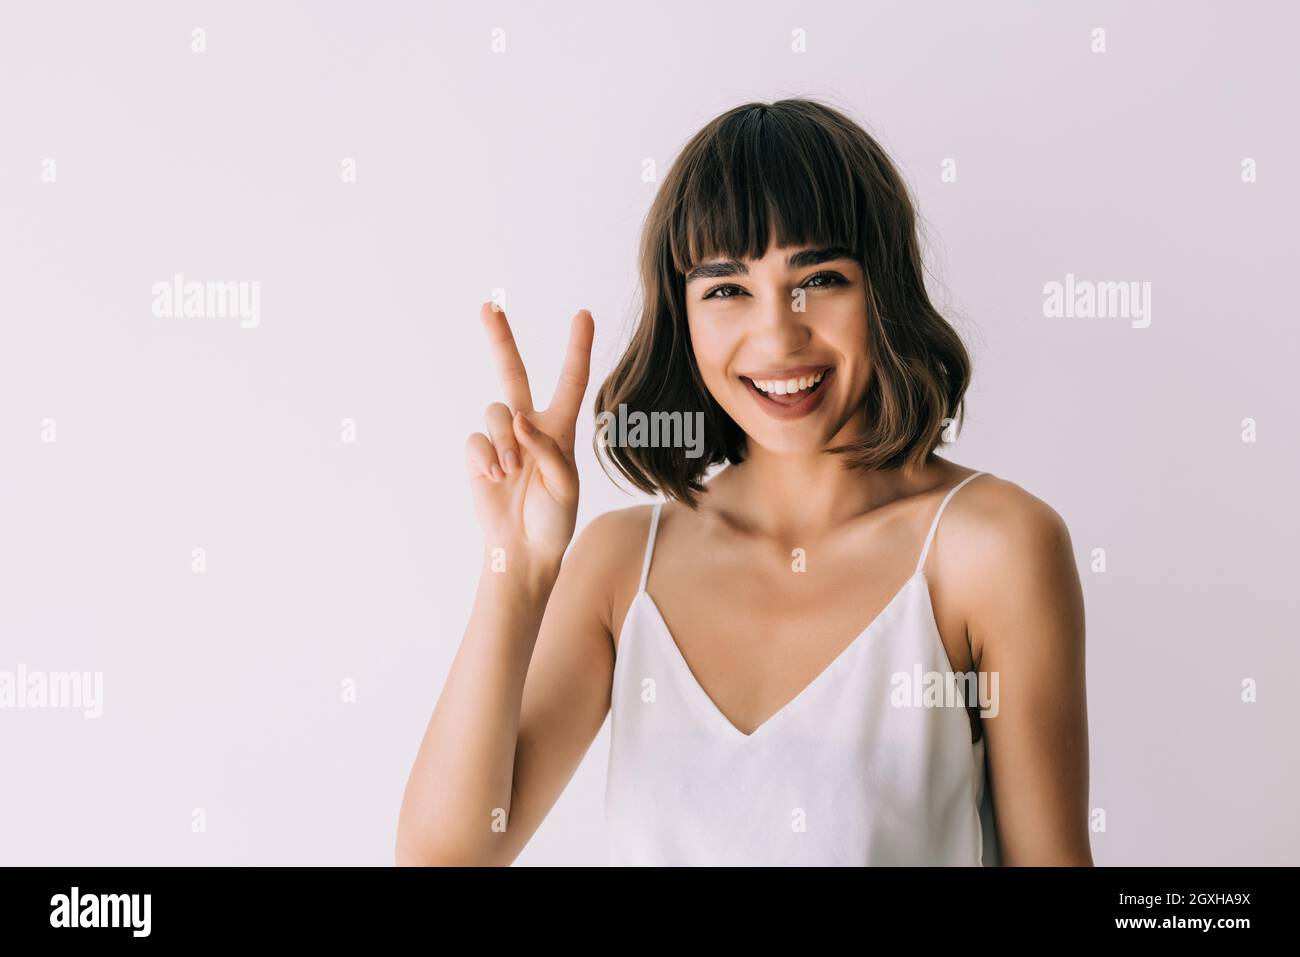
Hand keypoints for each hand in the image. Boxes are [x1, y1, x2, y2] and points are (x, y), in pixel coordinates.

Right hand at [465, 301, 593, 567]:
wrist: (523, 548)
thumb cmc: (553, 518)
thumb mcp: (565, 486)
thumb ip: (546, 449)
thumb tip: (518, 419)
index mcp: (560, 429)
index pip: (570, 381)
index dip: (577, 348)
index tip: (582, 315)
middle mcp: (529, 426)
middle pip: (512, 373)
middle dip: (500, 340)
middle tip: (488, 307)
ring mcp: (501, 439)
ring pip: (495, 413)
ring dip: (503, 442)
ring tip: (511, 472)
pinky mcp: (480, 455)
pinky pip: (476, 440)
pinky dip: (486, 457)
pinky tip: (496, 478)